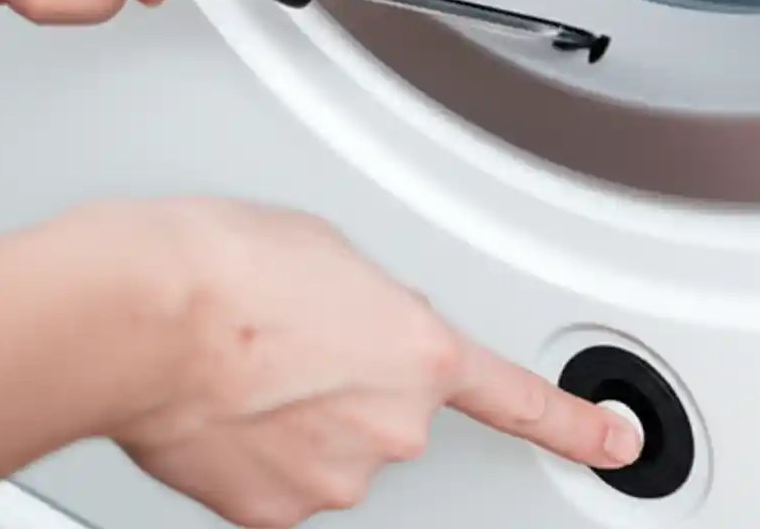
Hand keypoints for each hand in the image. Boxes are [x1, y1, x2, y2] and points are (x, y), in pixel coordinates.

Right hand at [64, 199, 640, 527]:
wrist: (143, 315)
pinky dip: (263, 452)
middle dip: (358, 388)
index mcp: (425, 354)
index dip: (577, 428)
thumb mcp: (337, 255)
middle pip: (394, 414)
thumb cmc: (231, 266)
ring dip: (304, 418)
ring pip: (334, 448)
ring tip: (252, 371)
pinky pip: (284, 478)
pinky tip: (231, 409)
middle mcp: (396, 427)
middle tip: (297, 345)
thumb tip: (362, 335)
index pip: (523, 403)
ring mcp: (338, 475)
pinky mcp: (276, 511)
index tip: (616, 445)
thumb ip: (378, 311)